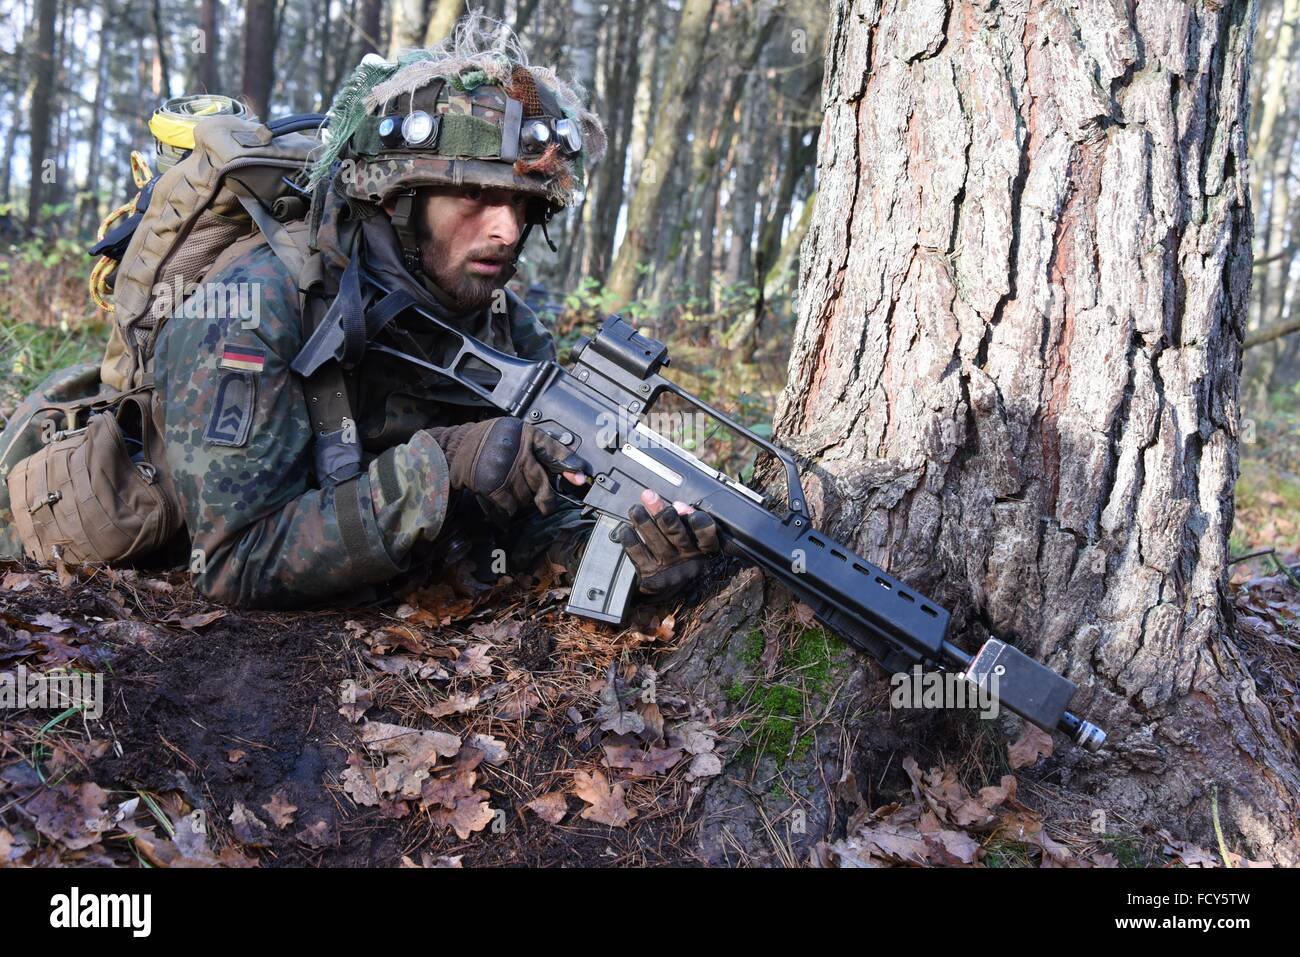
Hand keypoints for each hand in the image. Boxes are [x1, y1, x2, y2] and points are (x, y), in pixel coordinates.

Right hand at [430, 417, 587, 517]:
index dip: (567, 464)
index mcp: (526, 435)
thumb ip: (547, 452)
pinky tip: (502, 502)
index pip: (551, 450)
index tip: (581, 479)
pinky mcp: (489, 485)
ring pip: (525, 498)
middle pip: (541, 484)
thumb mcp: (521, 435)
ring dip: (521, 500)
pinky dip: (507, 509)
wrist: (457, 446)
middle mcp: (515, 451)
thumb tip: (577, 471)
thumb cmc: (494, 441)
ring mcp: (502, 470)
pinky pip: (508, 507)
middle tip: (544, 505)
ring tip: (511, 490)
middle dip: (544, 498)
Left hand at [619, 489, 720, 597]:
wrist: (673, 588)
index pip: (707, 536)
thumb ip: (686, 518)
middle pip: (677, 534)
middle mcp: (688, 558)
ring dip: (643, 522)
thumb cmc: (683, 555)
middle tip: (651, 499)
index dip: (700, 524)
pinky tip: (626, 530)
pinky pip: (638, 554)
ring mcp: (669, 567)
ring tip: (635, 510)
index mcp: (703, 549)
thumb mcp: (692, 538)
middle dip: (663, 515)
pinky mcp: (651, 575)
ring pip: (655, 541)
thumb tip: (678, 505)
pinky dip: (630, 539)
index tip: (685, 510)